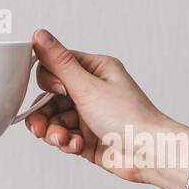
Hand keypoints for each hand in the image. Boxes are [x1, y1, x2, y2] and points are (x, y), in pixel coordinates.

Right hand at [24, 29, 188, 188]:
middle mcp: (92, 90)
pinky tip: (77, 145)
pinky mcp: (87, 137)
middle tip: (42, 126)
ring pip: (54, 119)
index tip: (56, 92)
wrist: (148, 154)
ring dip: (53, 131)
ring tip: (62, 139)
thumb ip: (60, 63)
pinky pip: (63, 137)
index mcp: (95, 70)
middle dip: (44, 113)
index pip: (56, 66)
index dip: (48, 81)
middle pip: (50, 96)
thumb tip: (40, 35)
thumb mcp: (88, 87)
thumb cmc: (130, 118)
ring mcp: (89, 115)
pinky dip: (66, 142)